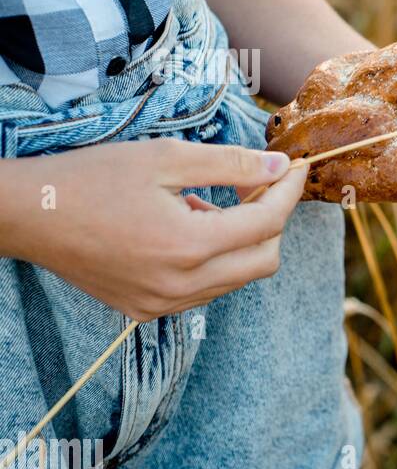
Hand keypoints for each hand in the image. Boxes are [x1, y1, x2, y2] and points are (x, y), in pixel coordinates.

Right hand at [0, 138, 306, 320]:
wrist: (28, 216)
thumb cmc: (92, 178)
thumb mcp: (165, 158)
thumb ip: (231, 164)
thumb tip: (280, 167)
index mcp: (189, 246)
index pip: (268, 223)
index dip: (289, 192)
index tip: (296, 169)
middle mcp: (181, 285)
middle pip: (264, 261)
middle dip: (272, 222)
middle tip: (258, 187)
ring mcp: (163, 304)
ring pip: (236, 279)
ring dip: (239, 242)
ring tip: (206, 205)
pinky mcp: (146, 310)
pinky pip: (203, 290)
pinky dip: (212, 261)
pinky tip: (185, 229)